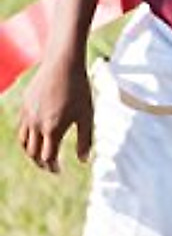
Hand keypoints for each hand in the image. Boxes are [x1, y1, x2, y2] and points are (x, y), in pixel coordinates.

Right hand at [17, 56, 94, 171]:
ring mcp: (28, 115)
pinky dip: (26, 138)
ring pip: (24, 141)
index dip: (53, 166)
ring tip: (40, 156)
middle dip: (41, 163)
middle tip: (49, 167)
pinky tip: (36, 138)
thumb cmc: (79, 90)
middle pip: (33, 152)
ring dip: (31, 152)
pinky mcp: (24, 106)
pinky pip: (21, 128)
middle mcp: (36, 124)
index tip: (58, 170)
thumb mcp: (86, 115)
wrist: (63, 65)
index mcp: (52, 129)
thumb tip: (84, 160)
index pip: (48, 157)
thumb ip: (85, 139)